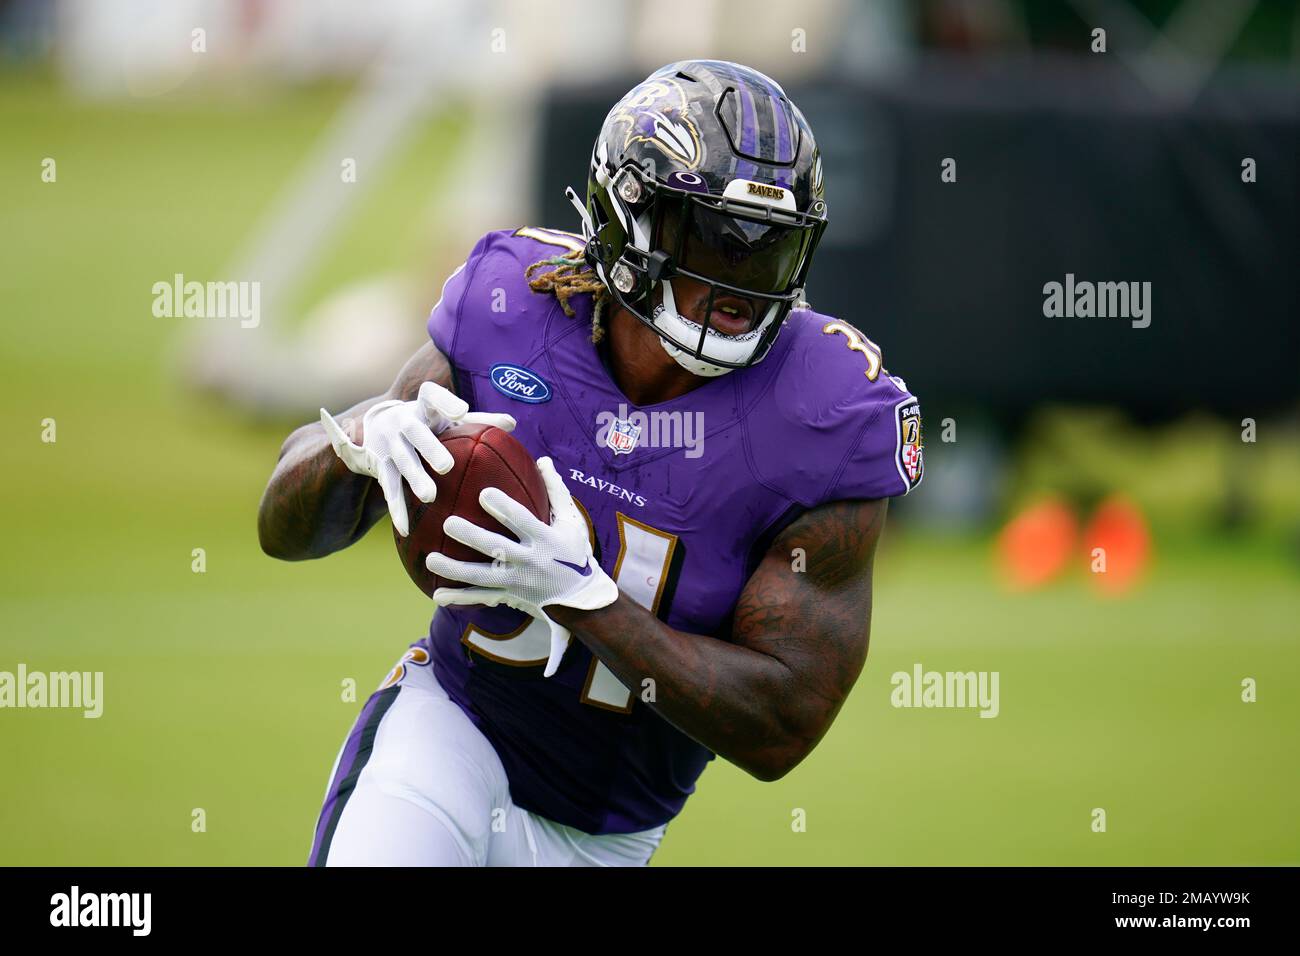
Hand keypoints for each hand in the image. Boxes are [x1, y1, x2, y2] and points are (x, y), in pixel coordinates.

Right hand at [320, 381, 515, 536]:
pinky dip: (397, 508)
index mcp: (423, 406)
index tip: (462, 411)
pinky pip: (389, 487)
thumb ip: (479, 420)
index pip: (432, 396)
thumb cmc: (427, 422)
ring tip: (430, 497)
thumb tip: (512, 424)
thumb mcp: (447, 417)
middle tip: (447, 466)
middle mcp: (403, 421)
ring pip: (402, 461)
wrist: (375, 425)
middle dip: (429, 447)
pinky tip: (406, 528)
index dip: (445, 402)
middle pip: (415, 432)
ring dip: (414, 479)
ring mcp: (389, 443)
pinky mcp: (379, 464)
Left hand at [427, 456, 618, 676]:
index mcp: (544, 539)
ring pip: (482, 576)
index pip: (521, 521)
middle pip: (496, 548)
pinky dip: (460, 597)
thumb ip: (555, 491)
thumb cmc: (575, 553)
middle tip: (448, 524)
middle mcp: (529, 561)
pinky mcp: (509, 596)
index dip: (503, 507)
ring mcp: (517, 582)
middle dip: (472, 537)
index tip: (483, 493)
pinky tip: (438, 594)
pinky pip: (481, 597)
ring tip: (431, 559)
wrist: (580, 599)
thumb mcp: (572, 521)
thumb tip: (541, 460)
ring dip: (455, 569)